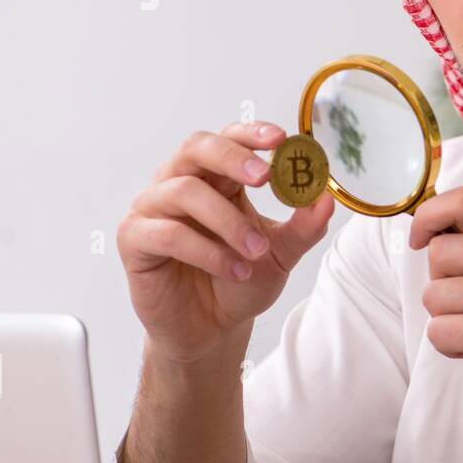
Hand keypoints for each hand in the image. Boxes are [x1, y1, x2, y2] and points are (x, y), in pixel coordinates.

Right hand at [117, 121, 335, 362]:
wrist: (212, 328)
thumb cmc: (241, 280)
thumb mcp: (282, 253)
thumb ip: (305, 225)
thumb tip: (328, 196)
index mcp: (216, 178)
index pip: (229, 139)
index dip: (251, 134)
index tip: (281, 139)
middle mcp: (179, 183)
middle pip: (197, 147)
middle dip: (233, 157)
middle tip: (265, 176)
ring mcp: (153, 208)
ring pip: (184, 191)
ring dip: (228, 221)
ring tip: (256, 251)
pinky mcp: (134, 239)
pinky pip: (169, 233)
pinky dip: (207, 251)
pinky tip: (235, 270)